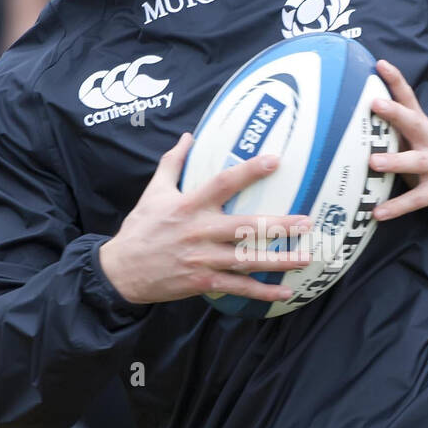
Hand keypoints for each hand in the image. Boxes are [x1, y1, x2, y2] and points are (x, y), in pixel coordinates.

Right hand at [99, 133, 312, 305]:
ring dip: (278, 260)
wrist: (121, 270)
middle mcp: (199, 231)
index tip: (275, 160)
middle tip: (306, 221)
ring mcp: (203, 259)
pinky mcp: (203, 281)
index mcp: (189, 206)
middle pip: (244, 227)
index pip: (223, 183)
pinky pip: (238, 287)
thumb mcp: (153, 192)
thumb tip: (188, 136)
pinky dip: (262, 292)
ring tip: (306, 255)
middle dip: (278, 225)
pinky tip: (285, 292)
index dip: (250, 171)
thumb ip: (173, 163)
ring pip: (246, 260)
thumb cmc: (141, 228)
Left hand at [369, 59, 427, 222]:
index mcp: (423, 129)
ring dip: (395, 161)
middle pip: (416, 123)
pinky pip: (417, 200)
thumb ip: (394, 132)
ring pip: (417, 162)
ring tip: (373, 162)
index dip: (396, 81)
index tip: (380, 64)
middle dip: (396, 112)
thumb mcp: (416, 144)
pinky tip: (378, 212)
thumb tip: (354, 120)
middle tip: (375, 103)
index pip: (409, 100)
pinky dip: (397, 207)